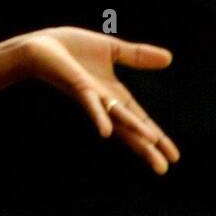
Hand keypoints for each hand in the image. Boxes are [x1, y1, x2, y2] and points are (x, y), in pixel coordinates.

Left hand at [22, 26, 179, 173]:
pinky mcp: (77, 88)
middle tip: (165, 169)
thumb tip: (170, 58)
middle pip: (130, 127)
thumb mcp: (111, 49)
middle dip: (147, 147)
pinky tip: (106, 132)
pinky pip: (90, 104)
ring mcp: (91, 97)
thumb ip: (137, 56)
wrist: (40, 46)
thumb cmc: (70, 49)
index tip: (174, 156)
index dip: (156, 136)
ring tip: (152, 146)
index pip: (139, 118)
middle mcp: (103, 102)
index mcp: (113, 94)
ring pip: (116, 118)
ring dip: (134, 132)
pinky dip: (99, 117)